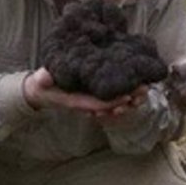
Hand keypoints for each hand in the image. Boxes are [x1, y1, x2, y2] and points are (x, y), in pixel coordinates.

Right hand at [23, 68, 140, 117]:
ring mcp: (92, 101)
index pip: (97, 104)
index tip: (127, 96)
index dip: (112, 102)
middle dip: (128, 100)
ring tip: (145, 89)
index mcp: (75, 102)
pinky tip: (137, 86)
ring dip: (131, 98)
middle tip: (143, 91)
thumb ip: (42, 79)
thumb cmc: (42, 86)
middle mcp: (87, 104)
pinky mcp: (95, 96)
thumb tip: (43, 78)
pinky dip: (126, 94)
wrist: (43, 92)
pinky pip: (114, 98)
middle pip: (111, 106)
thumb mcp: (40, 82)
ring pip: (115, 103)